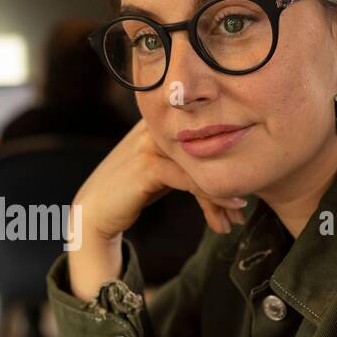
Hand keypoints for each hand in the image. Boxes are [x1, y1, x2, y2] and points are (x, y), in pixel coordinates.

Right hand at [68, 119, 246, 299]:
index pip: (205, 135)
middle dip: (230, 178)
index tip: (244, 189)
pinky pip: (191, 179)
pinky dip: (212, 194)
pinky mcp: (148, 166)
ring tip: (239, 215)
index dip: (227, 161)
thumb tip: (228, 169)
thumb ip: (185, 161)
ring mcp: (152, 144)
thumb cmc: (130, 192)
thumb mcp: (162, 170)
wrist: (92, 212)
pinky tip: (229, 207)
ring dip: (224, 192)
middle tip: (243, 208)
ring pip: (203, 164)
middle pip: (207, 148)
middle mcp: (157, 126)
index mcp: (162, 121)